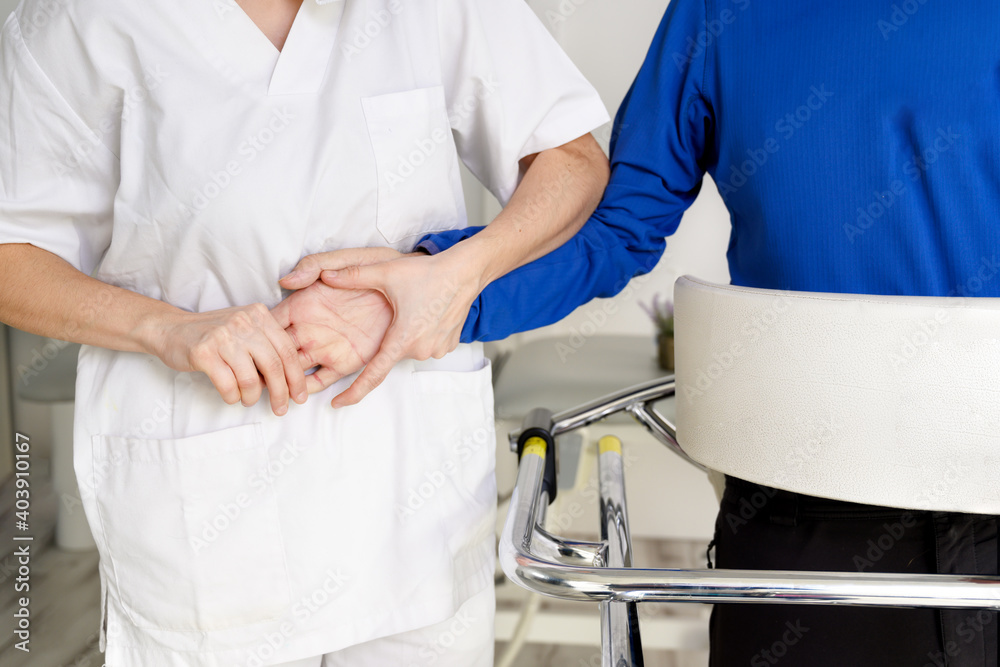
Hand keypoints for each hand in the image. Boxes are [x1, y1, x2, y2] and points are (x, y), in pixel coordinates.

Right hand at [149, 304, 306, 415]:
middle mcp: (243, 322)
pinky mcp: (203, 352)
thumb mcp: (245, 329)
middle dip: (281, 393)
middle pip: (273, 366)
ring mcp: (222, 337)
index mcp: (259, 315)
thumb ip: (267, 347)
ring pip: (251, 380)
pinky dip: (232, 397)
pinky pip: (228, 386)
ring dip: (252, 397)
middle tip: (280, 409)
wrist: (170, 329)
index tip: (299, 396)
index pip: (287, 350)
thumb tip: (291, 381)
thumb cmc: (213, 335)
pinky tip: (231, 396)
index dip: (296, 377)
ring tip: (247, 400)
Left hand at [279, 247, 479, 406]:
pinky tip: (426, 311)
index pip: (373, 375)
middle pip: (392, 350)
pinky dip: (422, 332)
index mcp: (401, 339)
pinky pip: (427, 344)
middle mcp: (420, 350)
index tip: (337, 403)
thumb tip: (324, 276)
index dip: (353, 392)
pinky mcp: (449, 345)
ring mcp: (437, 350)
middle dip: (389, 334)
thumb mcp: (386, 273)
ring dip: (406, 332)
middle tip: (399, 306)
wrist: (465, 272)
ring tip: (414, 305)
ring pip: (410, 346)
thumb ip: (352, 276)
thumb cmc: (427, 272)